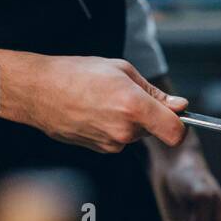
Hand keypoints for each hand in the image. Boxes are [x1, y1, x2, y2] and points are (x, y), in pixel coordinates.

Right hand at [8, 56, 187, 152]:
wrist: (38, 91)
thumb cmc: (77, 74)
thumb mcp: (121, 71)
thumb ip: (154, 93)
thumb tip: (179, 106)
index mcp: (134, 107)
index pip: (177, 133)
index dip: (182, 125)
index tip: (178, 115)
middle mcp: (125, 131)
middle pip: (156, 131)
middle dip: (150, 115)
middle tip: (126, 94)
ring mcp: (111, 143)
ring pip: (136, 134)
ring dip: (129, 120)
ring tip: (104, 100)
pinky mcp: (99, 150)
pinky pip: (119, 139)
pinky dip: (114, 127)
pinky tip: (95, 112)